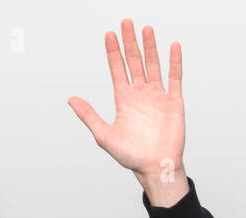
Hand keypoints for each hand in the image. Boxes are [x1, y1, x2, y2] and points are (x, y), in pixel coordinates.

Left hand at [68, 20, 185, 199]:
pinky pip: (174, 78)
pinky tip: (172, 46)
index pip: (117, 69)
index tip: (109, 34)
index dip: (113, 51)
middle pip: (134, 61)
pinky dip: (174, 62)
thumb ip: (89, 115)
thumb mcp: (104, 135)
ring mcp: (157, 96)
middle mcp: (140, 94)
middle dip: (129, 42)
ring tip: (146, 29)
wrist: (156, 167)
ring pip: (153, 65)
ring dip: (150, 47)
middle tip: (126, 22)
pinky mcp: (173, 102)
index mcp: (124, 100)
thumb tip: (70, 100)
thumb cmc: (131, 156)